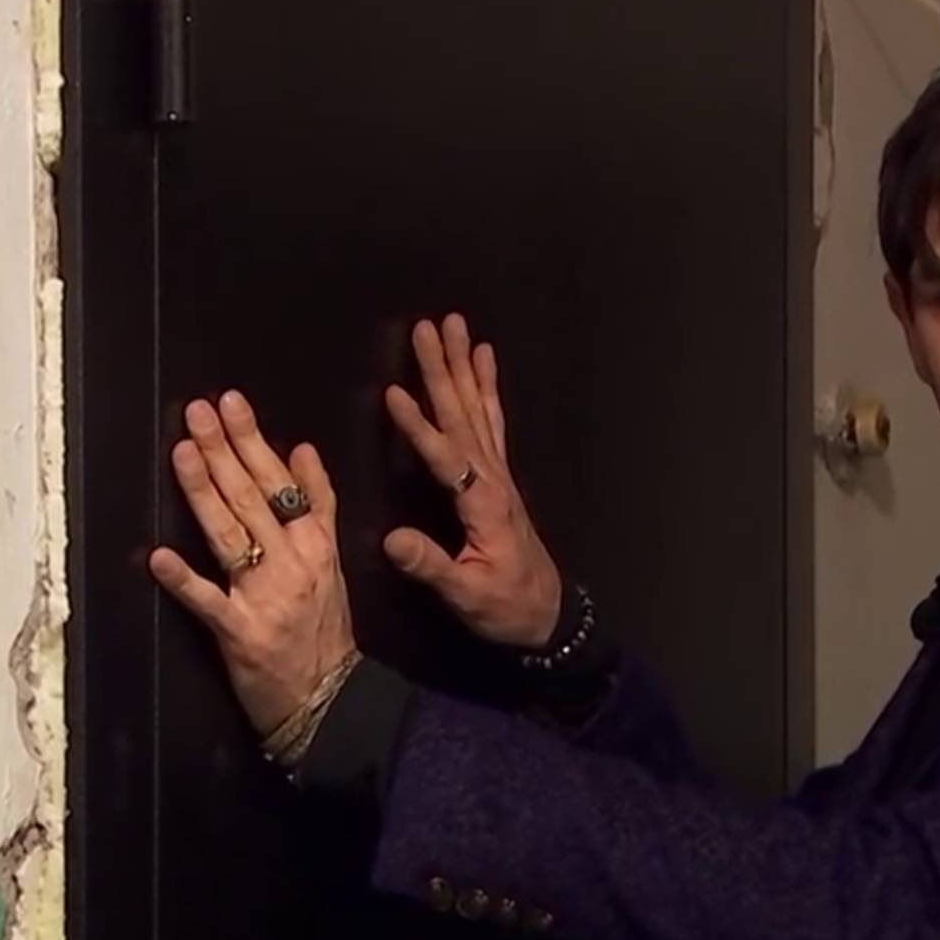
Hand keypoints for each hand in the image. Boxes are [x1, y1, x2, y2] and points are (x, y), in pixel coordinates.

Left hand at [147, 391, 357, 735]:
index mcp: (316, 543)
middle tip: (197, 410)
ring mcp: (265, 597)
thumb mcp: (332, 561)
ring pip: (230, 534)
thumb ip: (318, 505)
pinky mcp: (241, 633)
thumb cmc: (324, 630)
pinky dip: (183, 581)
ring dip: (204, 491)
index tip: (231, 402)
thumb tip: (302, 448)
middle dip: (223, 450)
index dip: (253, 440)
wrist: (329, 699)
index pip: (281, 481)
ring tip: (183, 452)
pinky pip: (208, 601)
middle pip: (253, 498)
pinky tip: (158, 558)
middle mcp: (294, 563)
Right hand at [383, 313, 564, 650]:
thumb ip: (432, 566)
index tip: (394, 393)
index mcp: (482, 504)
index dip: (420, 427)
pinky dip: (487, 388)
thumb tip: (392, 540)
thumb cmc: (505, 607)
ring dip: (462, 367)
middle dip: (442, 371)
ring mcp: (499, 474)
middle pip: (463, 416)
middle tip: (427, 327)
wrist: (547, 615)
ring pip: (477, 410)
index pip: (447, 458)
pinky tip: (484, 358)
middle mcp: (493, 480)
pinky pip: (493, 421)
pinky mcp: (500, 477)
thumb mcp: (467, 595)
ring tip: (453, 325)